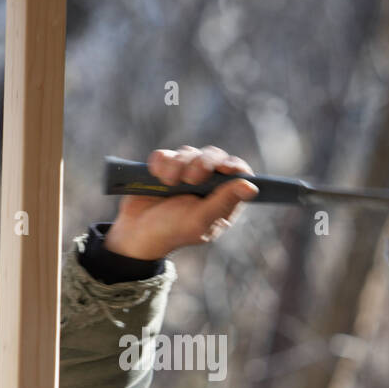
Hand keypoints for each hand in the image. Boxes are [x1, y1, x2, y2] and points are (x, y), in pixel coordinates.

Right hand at [104, 144, 258, 259]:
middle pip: (213, 156)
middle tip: (190, 179)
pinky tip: (156, 176)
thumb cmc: (173, 231)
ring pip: (188, 152)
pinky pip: (165, 154)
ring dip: (178, 164)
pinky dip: (161, 162)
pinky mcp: (164, 169)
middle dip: (202, 163)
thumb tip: (252, 186)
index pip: (238, 173)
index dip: (234, 166)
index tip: (224, 168)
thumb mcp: (200, 219)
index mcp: (222, 198)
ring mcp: (184, 174)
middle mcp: (207, 183)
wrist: (137, 234)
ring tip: (168, 183)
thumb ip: (224, 201)